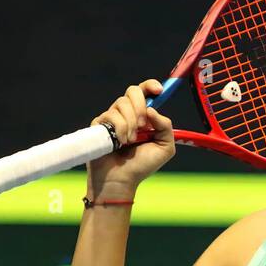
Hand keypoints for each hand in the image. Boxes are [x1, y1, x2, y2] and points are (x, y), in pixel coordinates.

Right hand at [86, 79, 175, 196]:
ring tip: (131, 141)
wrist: (121, 180)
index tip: (159, 90)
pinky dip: (120, 128)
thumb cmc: (142, 166)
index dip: (150, 86)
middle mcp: (127, 114)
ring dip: (130, 123)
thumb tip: (152, 109)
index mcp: (143, 117)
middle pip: (132, 91)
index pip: (145, 92)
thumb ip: (165, 126)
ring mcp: (112, 118)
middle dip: (139, 105)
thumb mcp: (164, 147)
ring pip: (122, 103)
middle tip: (142, 125)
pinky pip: (111, 115)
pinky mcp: (99, 124)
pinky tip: (121, 143)